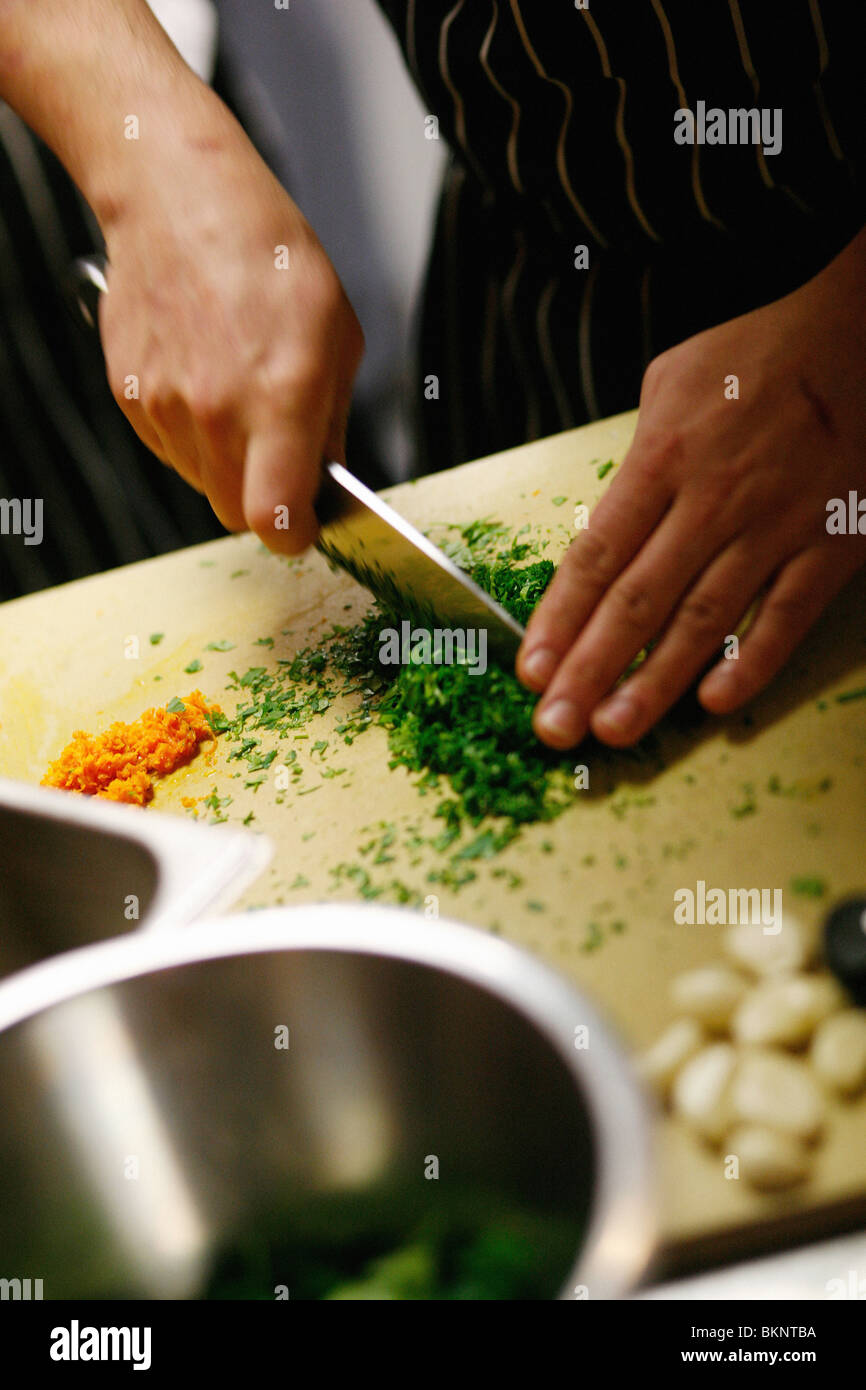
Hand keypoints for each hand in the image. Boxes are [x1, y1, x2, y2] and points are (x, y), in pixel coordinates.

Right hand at [0, 0, 362, 553]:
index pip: (273, 517)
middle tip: (281, 455)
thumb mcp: (338, 337)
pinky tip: (207, 377)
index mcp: (278, 398)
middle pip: (234, 511)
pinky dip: (193, 433)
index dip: (294, 534)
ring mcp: (164, 406)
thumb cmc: (268, 257)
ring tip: (241, 392)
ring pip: (201, 480)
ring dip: (228, 462)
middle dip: (263, 499)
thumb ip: (332, 423)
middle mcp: (215, 411)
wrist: (179, 200)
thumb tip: (326, 478)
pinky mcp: (130, 396)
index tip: (307, 525)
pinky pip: (170, 446)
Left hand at [517, 229, 865, 747]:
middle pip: (637, 600)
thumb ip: (635, 466)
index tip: (531, 669)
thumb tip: (605, 532)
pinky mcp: (831, 542)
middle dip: (589, 670)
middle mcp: (713, 499)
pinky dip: (751, 660)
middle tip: (554, 726)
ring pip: (703, 618)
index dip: (559, 619)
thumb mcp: (669, 386)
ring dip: (655, 681)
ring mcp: (775, 525)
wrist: (854, 330)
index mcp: (662, 459)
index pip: (596, 556)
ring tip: (613, 729)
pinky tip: (714, 701)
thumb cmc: (753, 355)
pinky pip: (786, 614)